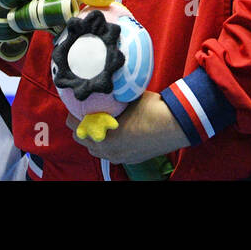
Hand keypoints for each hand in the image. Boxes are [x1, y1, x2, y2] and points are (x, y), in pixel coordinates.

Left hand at [66, 91, 189, 164]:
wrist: (176, 125)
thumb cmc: (151, 109)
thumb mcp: (125, 98)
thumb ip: (109, 99)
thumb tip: (100, 90)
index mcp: (103, 138)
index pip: (74, 127)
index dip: (74, 113)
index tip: (78, 103)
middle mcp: (108, 152)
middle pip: (83, 140)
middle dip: (83, 125)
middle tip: (88, 110)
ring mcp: (120, 158)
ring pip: (96, 149)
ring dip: (95, 136)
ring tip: (102, 120)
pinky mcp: (130, 159)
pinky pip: (111, 153)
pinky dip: (108, 143)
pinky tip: (117, 130)